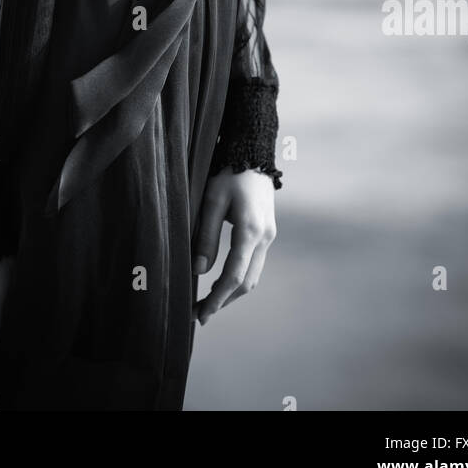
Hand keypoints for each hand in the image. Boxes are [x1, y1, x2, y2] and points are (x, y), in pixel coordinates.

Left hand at [191, 167, 276, 324]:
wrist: (253, 153)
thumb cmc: (229, 173)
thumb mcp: (212, 200)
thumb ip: (206, 236)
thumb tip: (198, 270)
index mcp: (251, 231)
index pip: (234, 276)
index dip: (217, 298)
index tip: (201, 314)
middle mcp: (265, 237)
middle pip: (246, 282)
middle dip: (223, 301)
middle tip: (199, 314)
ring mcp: (269, 235)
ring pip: (252, 275)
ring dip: (231, 292)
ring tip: (208, 302)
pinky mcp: (266, 232)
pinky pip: (254, 264)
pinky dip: (238, 278)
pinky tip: (222, 281)